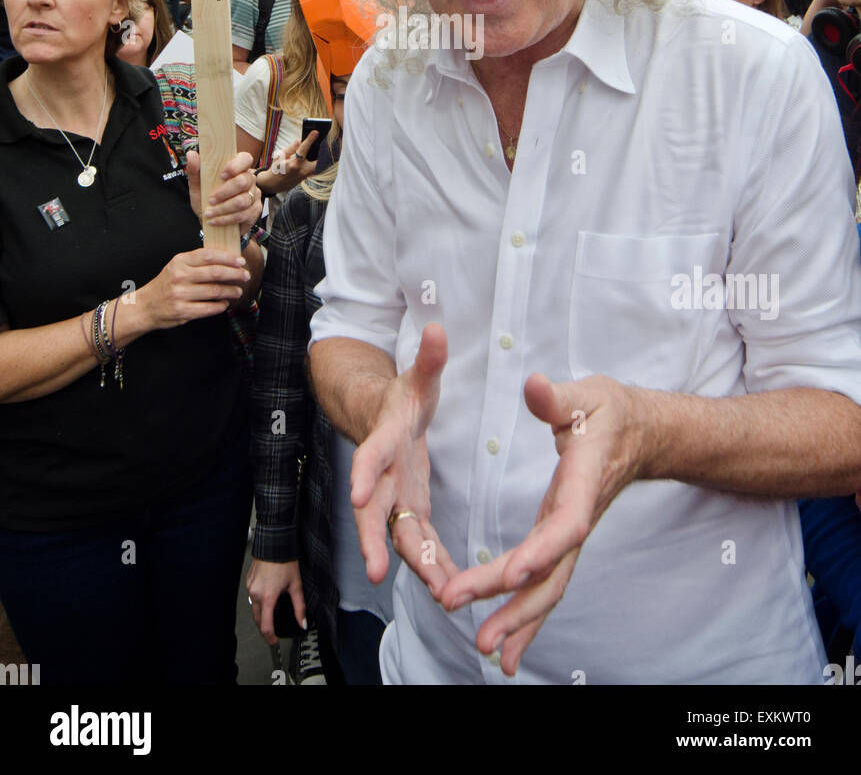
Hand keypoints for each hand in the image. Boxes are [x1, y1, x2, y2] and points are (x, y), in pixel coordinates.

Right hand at [136, 247, 251, 328]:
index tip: (241, 261)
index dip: (228, 258)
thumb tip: (227, 259)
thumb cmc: (167, 283)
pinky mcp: (183, 311)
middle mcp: (180, 276)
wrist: (145, 305)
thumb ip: (197, 262)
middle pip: (215, 273)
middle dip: (235, 274)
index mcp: (180, 261)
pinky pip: (208, 308)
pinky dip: (220, 306)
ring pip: (215, 291)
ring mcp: (181, 294)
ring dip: (231, 291)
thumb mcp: (177, 266)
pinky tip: (225, 303)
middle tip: (245, 276)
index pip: (209, 256)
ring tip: (238, 291)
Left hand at [186, 150, 261, 235]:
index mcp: (237, 167)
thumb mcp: (197, 186)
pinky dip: (226, 219)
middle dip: (225, 193)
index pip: (245, 159)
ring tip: (209, 213)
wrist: (212, 220)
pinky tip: (215, 221)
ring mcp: (254, 194)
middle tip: (211, 200)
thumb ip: (195, 171)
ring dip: (223, 209)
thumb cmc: (206, 200)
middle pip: (243, 181)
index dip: (235, 166)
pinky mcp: (255, 209)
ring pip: (242, 201)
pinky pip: (243, 215)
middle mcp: (249, 178)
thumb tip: (192, 154)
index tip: (222, 175)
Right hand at [246, 557, 305, 646]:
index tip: (274, 641)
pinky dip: (259, 600)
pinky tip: (268, 594)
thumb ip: (299, 607)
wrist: (274, 544)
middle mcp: (256, 593)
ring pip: (254, 608)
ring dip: (262, 612)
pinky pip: (252, 596)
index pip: (265, 626)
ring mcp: (250, 587)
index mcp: (268, 597)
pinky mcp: (248, 582)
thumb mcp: (296, 585)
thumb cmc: (285, 561)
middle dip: (265, 627)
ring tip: (273, 607)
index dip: (270, 637)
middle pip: (257, 619)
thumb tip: (302, 622)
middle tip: (274, 630)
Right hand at [258, 134, 319, 194]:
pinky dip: (314, 163)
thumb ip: (291, 148)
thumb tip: (300, 140)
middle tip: (321, 144)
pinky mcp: (306, 178)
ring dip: (317, 158)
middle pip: (318, 161)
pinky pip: (314, 169)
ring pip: (317, 166)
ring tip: (317, 150)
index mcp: (293, 164)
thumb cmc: (276, 168)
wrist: (274, 184)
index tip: (316, 132)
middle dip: (321, 153)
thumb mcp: (280, 156)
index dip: (310, 139)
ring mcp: (305, 176)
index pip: (304, 149)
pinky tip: (313, 157)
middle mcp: (301, 171)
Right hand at [351, 323, 458, 600]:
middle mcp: (383, 474)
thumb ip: (429, 359)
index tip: (358, 494)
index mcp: (384, 439)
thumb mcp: (418, 378)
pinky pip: (417, 540)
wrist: (385, 418)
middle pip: (372, 509)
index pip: (369, 455)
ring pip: (396, 533)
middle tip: (376, 570)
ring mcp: (395, 496)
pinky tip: (448, 589)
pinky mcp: (409, 509)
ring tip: (437, 591)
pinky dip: (430, 563)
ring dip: (413, 562)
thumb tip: (438, 329)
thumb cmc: (403, 398)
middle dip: (373, 540)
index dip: (364, 473)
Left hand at [440, 373, 647, 676]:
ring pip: (548, 586)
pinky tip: (507, 647)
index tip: (513, 573)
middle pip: (551, 569)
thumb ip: (556, 396)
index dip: (543, 549)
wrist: (641, 434)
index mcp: (583, 481)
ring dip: (518, 619)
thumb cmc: (610, 412)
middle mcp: (578, 516)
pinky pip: (545, 583)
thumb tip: (534, 386)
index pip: (567, 523)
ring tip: (485, 650)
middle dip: (512, 598)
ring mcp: (570, 533)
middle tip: (468, 618)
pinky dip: (526, 616)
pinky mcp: (560, 540)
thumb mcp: (586, 393)